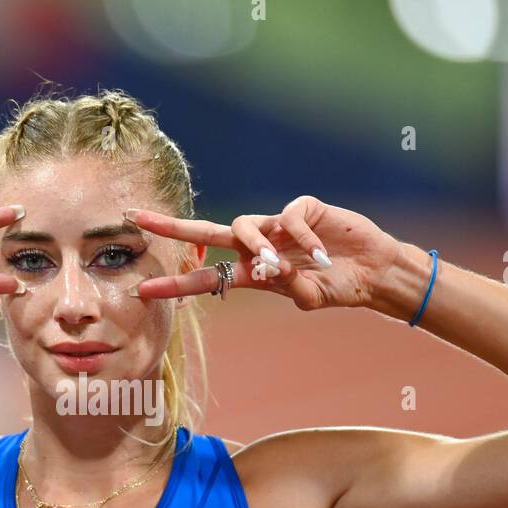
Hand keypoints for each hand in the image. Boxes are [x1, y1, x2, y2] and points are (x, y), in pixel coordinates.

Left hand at [128, 195, 403, 310]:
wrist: (373, 270)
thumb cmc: (339, 287)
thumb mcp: (313, 298)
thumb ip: (295, 292)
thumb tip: (277, 276)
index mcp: (253, 272)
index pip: (205, 277)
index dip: (175, 284)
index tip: (143, 289)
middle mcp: (258, 245)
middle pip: (205, 233)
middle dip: (169, 227)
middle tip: (134, 218)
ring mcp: (276, 225)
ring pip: (244, 226)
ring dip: (259, 247)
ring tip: (283, 265)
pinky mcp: (301, 208)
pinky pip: (288, 219)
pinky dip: (303, 239)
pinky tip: (322, 254)